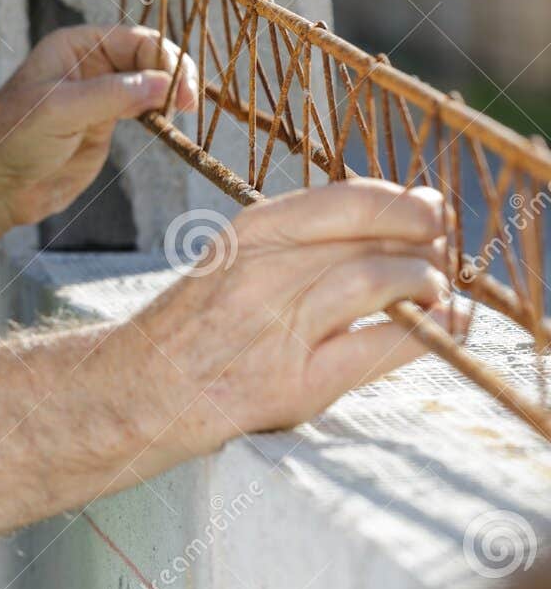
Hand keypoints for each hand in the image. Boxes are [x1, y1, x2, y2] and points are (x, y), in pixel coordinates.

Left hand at [0, 24, 196, 272]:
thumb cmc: (11, 138)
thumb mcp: (61, 110)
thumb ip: (114, 94)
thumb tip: (165, 83)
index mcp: (74, 47)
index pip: (135, 40)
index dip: (165, 59)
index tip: (180, 90)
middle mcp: (90, 66)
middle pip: (150, 58)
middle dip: (174, 74)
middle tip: (187, 104)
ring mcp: (99, 96)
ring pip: (150, 84)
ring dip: (171, 94)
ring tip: (184, 112)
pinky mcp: (104, 126)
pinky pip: (143, 111)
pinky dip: (162, 115)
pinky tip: (171, 124)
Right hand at [125, 179, 460, 456]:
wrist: (143, 389)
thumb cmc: (198, 324)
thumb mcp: (237, 258)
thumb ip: (302, 238)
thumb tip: (399, 212)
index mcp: (249, 233)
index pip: (348, 199)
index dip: (404, 203)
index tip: (431, 213)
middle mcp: (262, 273)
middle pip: (371, 238)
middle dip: (425, 245)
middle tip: (442, 257)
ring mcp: (278, 328)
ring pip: (379, 281)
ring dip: (426, 283)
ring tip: (435, 293)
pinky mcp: (296, 383)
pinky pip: (380, 346)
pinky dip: (429, 334)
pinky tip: (444, 328)